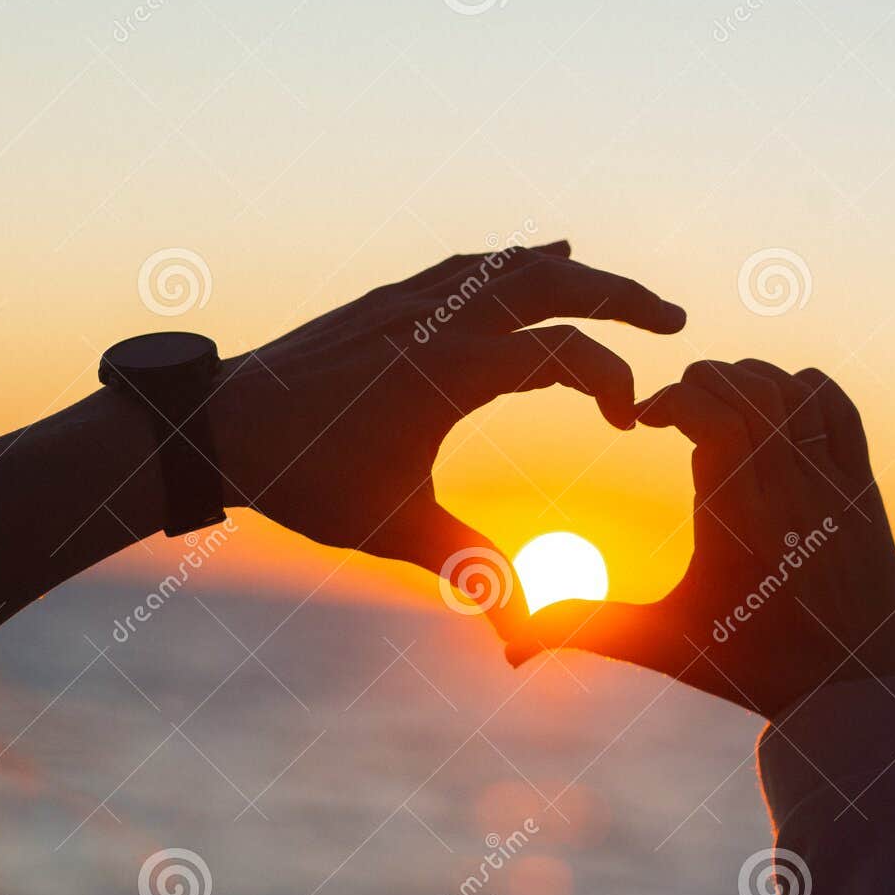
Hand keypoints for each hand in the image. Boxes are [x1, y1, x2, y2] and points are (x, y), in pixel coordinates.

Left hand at [212, 241, 684, 632]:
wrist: (218, 424)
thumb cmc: (305, 478)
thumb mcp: (394, 528)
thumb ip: (471, 569)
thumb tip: (523, 637)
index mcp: (453, 369)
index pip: (565, 353)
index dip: (613, 381)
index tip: (628, 426)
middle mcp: (440, 318)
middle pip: (555, 280)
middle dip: (623, 297)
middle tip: (676, 319)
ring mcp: (414, 300)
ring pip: (513, 262)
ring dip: (575, 272)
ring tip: (620, 292)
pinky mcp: (391, 299)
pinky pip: (470, 263)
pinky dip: (516, 260)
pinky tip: (536, 257)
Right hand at [504, 360, 894, 718]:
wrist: (851, 694)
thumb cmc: (751, 669)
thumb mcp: (662, 645)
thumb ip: (586, 631)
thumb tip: (510, 647)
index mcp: (738, 522)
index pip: (715, 416)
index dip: (673, 399)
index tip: (642, 420)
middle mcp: (792, 494)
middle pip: (752, 389)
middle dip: (703, 381)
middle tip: (675, 407)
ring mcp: (834, 487)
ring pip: (795, 389)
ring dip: (749, 380)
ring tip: (717, 405)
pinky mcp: (864, 487)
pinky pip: (839, 407)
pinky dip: (802, 389)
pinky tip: (771, 412)